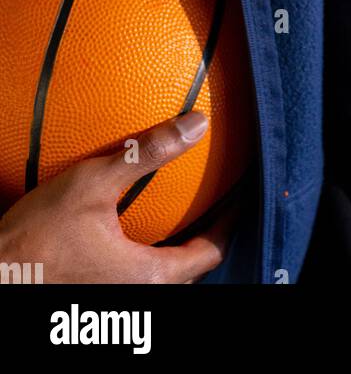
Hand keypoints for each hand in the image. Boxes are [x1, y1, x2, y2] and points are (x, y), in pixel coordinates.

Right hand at [0, 112, 235, 283]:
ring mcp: (114, 299)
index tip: (238, 198)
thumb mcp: (95, 182)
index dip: (228, 225)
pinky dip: (146, 250)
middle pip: (188, 269)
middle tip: (214, 202)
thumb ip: (148, 153)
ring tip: (181, 211)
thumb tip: (196, 124)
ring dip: (176, 245)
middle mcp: (137, 294)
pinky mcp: (94, 295)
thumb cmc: (38, 236)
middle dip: (206, 236)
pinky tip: (130, 224)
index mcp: (148, 276)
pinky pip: (134, 274)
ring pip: (160, 275)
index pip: (208, 255)